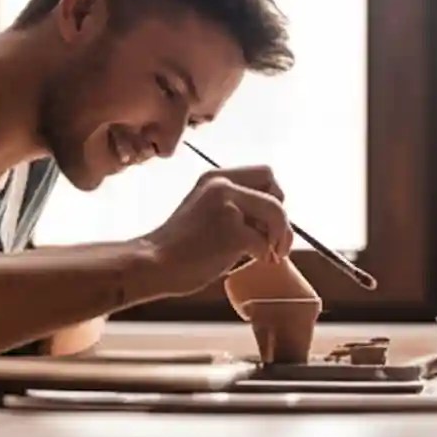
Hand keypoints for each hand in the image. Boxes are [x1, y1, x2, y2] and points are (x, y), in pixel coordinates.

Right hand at [142, 166, 293, 296]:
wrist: (153, 263)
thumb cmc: (180, 245)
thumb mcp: (205, 209)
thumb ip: (234, 205)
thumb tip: (271, 219)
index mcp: (216, 178)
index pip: (265, 173)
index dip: (274, 197)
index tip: (266, 222)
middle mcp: (222, 185)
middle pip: (276, 190)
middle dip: (282, 216)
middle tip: (274, 240)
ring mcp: (227, 207)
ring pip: (277, 214)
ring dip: (280, 237)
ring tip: (271, 254)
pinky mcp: (231, 232)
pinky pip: (263, 242)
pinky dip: (264, 256)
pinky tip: (256, 262)